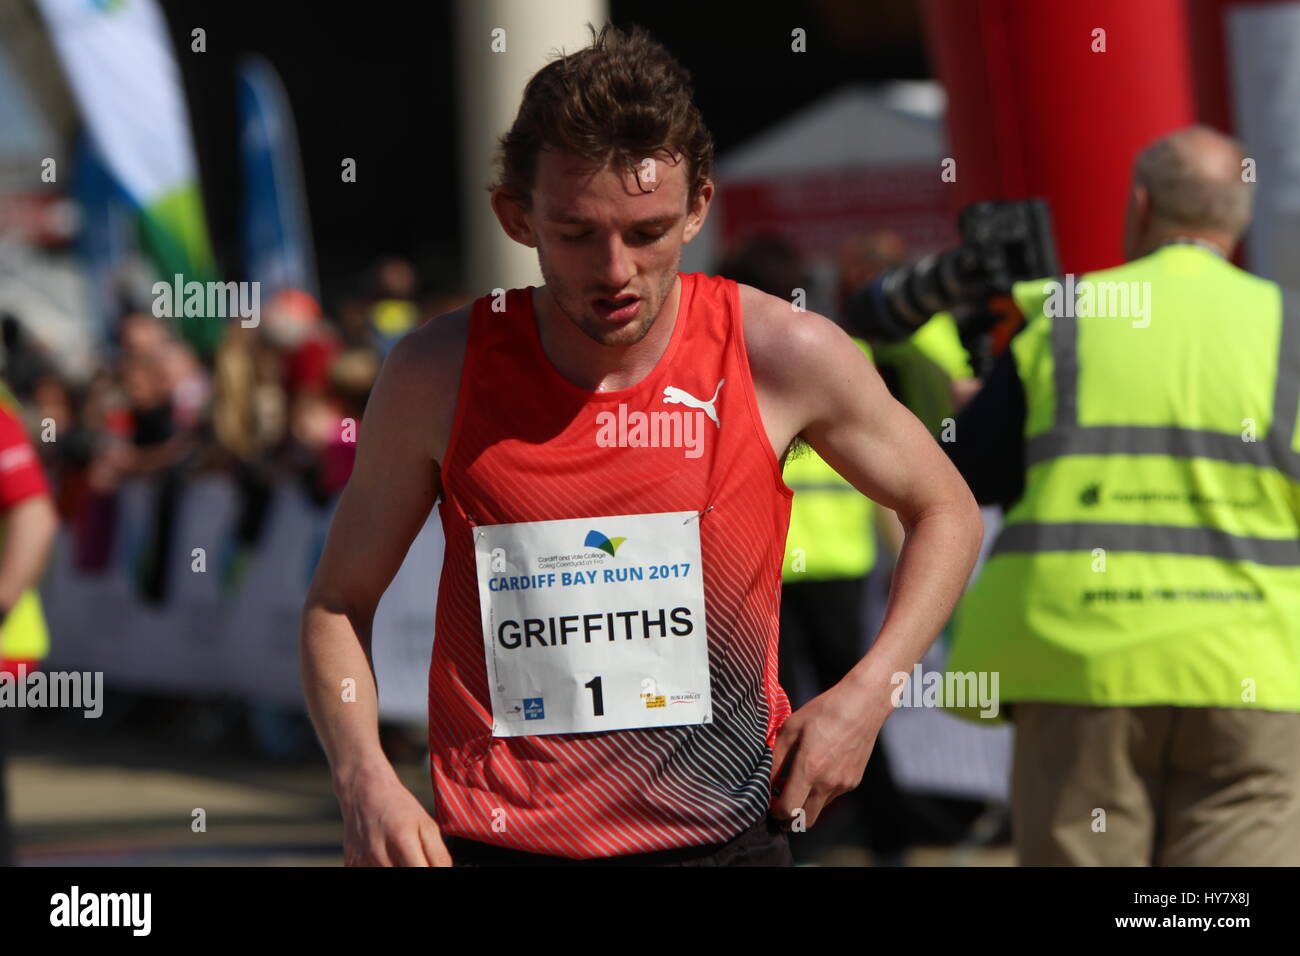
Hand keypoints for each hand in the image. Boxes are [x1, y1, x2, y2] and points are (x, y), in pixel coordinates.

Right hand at [337, 765, 451, 865]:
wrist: (363, 792)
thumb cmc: (398, 807)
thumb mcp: (426, 824)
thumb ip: (438, 855)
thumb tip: (445, 873)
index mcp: (402, 841)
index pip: (420, 872)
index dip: (430, 871)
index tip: (429, 865)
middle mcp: (379, 855)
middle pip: (404, 877)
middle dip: (415, 868)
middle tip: (415, 857)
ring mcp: (363, 861)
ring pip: (388, 876)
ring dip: (398, 868)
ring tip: (400, 855)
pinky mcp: (351, 864)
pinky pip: (371, 873)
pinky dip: (383, 867)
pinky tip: (384, 857)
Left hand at [769, 682, 881, 830]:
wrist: (863, 704)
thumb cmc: (825, 711)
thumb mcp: (791, 728)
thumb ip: (775, 757)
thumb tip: (764, 778)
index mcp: (809, 769)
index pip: (788, 809)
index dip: (774, 812)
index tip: (768, 803)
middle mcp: (828, 782)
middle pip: (804, 821)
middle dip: (788, 818)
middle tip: (778, 802)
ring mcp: (843, 784)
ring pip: (819, 809)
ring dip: (805, 805)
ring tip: (795, 784)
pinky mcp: (853, 781)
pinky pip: (831, 797)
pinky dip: (819, 793)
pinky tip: (815, 772)